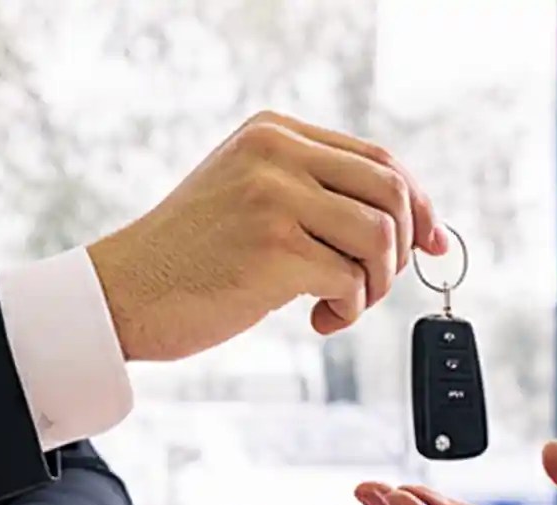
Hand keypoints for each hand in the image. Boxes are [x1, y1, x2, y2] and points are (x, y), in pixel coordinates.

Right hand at [87, 110, 446, 360]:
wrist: (124, 293)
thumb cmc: (194, 256)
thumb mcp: (254, 197)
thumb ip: (321, 194)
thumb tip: (422, 227)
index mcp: (275, 133)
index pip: (379, 159)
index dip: (419, 204)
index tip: (432, 243)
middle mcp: (277, 153)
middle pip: (393, 192)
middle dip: (403, 248)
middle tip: (376, 283)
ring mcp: (275, 196)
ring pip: (381, 236)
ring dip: (376, 285)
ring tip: (342, 302)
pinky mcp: (274, 246)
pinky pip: (352, 280)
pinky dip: (349, 309)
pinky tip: (319, 318)